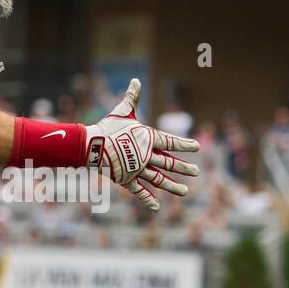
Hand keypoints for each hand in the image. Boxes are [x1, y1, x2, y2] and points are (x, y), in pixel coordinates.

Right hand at [84, 79, 199, 210]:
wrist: (92, 144)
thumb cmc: (108, 126)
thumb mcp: (122, 111)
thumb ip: (132, 98)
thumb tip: (136, 80)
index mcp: (148, 138)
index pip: (171, 141)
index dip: (184, 144)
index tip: (196, 147)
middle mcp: (146, 155)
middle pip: (169, 163)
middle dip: (184, 168)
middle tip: (196, 172)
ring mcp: (137, 169)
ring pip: (159, 179)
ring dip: (172, 186)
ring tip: (185, 191)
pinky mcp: (126, 179)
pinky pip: (139, 191)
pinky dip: (148, 199)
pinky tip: (157, 207)